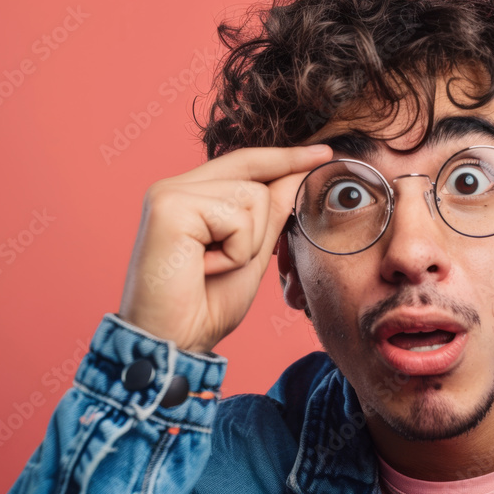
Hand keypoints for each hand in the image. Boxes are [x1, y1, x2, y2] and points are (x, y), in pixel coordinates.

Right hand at [117, 145, 331, 352]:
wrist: (175, 341)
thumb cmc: (206, 304)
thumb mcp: (252, 251)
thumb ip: (271, 212)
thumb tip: (298, 173)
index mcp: (190, 193)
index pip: (246, 162)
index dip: (285, 158)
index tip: (323, 152)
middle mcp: (175, 186)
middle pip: (254, 176)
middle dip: (260, 225)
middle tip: (224, 265)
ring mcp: (169, 193)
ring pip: (251, 196)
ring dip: (246, 243)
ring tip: (211, 268)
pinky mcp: (170, 206)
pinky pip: (236, 217)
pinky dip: (233, 252)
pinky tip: (203, 269)